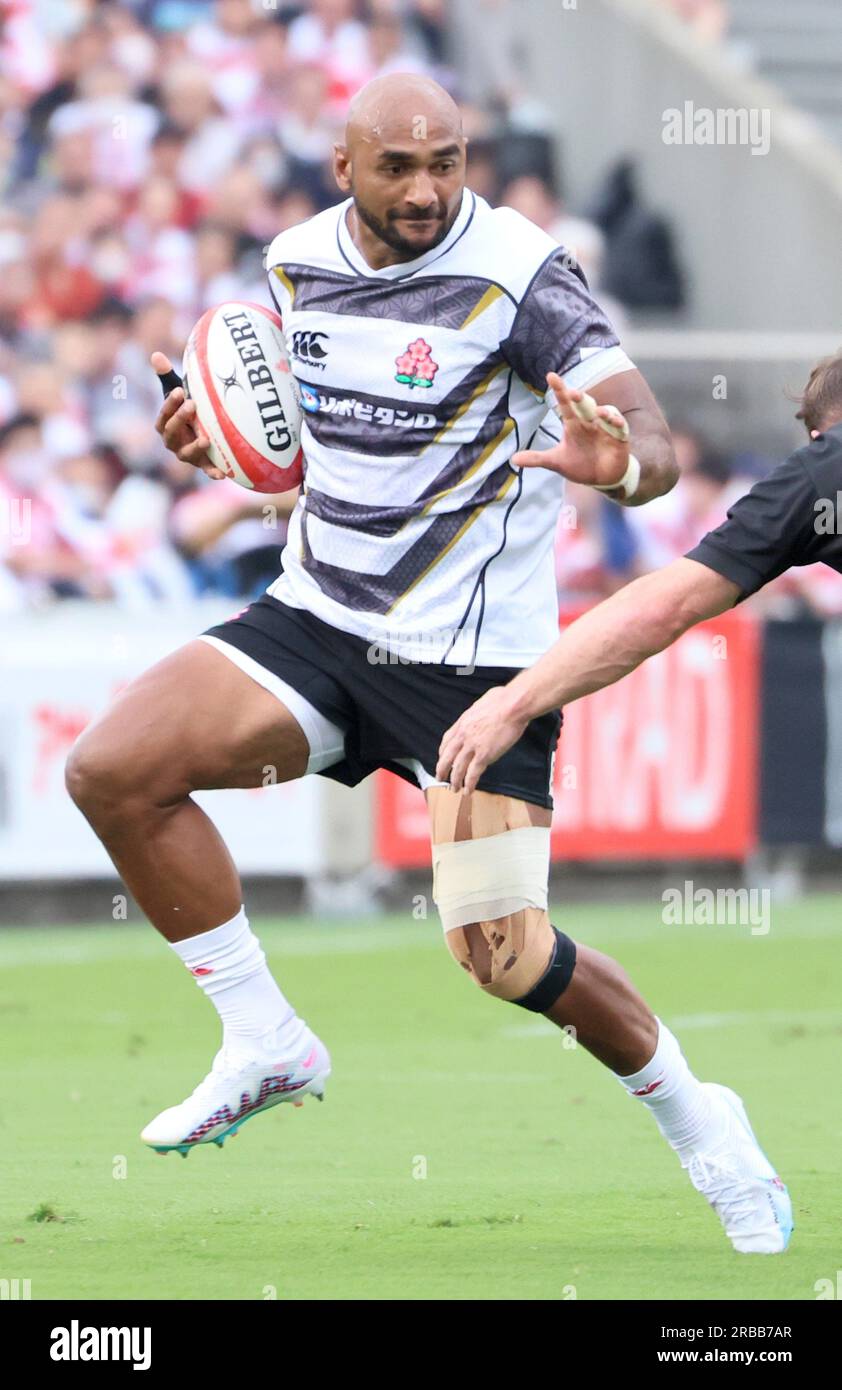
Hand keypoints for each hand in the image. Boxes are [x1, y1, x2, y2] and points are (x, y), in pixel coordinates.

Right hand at [151, 351, 223, 479]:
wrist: (201, 433)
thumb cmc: (186, 410)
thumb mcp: (177, 392)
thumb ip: (167, 376)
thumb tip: (156, 355)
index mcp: (165, 425)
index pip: (163, 415)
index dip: (169, 404)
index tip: (179, 391)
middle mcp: (173, 442)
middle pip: (172, 433)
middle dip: (180, 419)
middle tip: (193, 404)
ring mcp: (187, 454)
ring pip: (187, 454)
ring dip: (195, 447)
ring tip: (206, 439)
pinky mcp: (202, 464)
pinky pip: (207, 469)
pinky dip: (213, 472)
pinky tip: (222, 474)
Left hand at [436, 686, 528, 794]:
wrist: (513, 705)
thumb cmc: (503, 699)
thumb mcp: (482, 703)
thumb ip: (478, 713)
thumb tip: (482, 713)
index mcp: (463, 722)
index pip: (446, 740)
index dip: (442, 752)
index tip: (442, 758)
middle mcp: (463, 735)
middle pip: (446, 757)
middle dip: (442, 770)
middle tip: (440, 778)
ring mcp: (472, 746)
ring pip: (458, 768)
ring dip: (455, 781)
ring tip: (454, 789)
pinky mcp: (484, 755)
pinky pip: (473, 774)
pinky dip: (469, 784)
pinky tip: (468, 791)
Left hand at [513, 371, 629, 487]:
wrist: (601, 479)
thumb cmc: (579, 464)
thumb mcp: (556, 462)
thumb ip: (537, 459)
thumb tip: (513, 459)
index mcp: (574, 424)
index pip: (565, 404)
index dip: (559, 390)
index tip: (551, 375)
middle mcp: (589, 422)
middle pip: (585, 405)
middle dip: (579, 398)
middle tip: (572, 393)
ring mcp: (605, 428)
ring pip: (605, 413)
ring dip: (603, 411)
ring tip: (598, 413)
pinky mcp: (619, 438)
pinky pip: (620, 426)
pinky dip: (617, 422)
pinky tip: (612, 421)